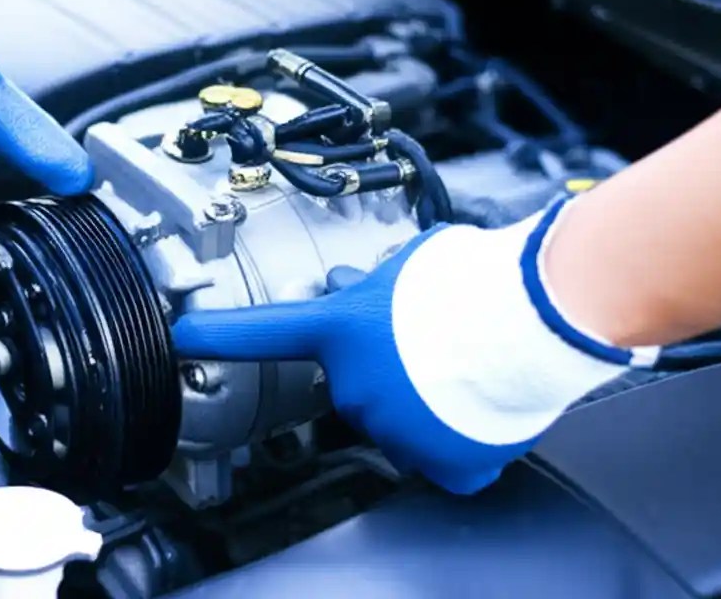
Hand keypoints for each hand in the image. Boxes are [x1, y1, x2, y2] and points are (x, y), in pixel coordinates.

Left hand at [172, 200, 648, 493]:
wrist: (536, 316)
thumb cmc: (479, 280)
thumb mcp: (412, 260)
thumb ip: (371, 282)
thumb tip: (349, 283)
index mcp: (344, 331)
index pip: (265, 331)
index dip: (217, 334)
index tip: (184, 336)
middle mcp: (359, 385)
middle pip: (355, 382)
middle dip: (383, 365)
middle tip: (427, 341)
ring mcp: (397, 430)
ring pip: (397, 420)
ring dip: (418, 399)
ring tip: (461, 367)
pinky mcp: (443, 461)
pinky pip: (441, 460)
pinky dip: (454, 442)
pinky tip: (472, 413)